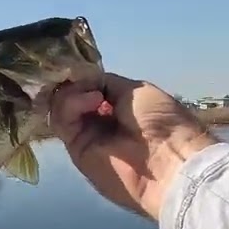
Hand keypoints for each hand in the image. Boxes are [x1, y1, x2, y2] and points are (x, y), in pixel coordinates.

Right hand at [48, 73, 217, 220]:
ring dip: (72, 93)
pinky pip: (62, 122)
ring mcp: (85, 136)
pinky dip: (71, 104)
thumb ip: (105, 84)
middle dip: (71, 83)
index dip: (80, 76)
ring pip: (61, 108)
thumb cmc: (160, 121)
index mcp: (117, 106)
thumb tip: (82, 82)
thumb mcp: (136, 90)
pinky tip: (92, 101)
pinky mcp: (75, 150)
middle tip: (78, 78)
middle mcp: (98, 120)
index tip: (78, 67)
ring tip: (94, 95)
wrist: (167, 162)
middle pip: (69, 97)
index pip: (87, 87)